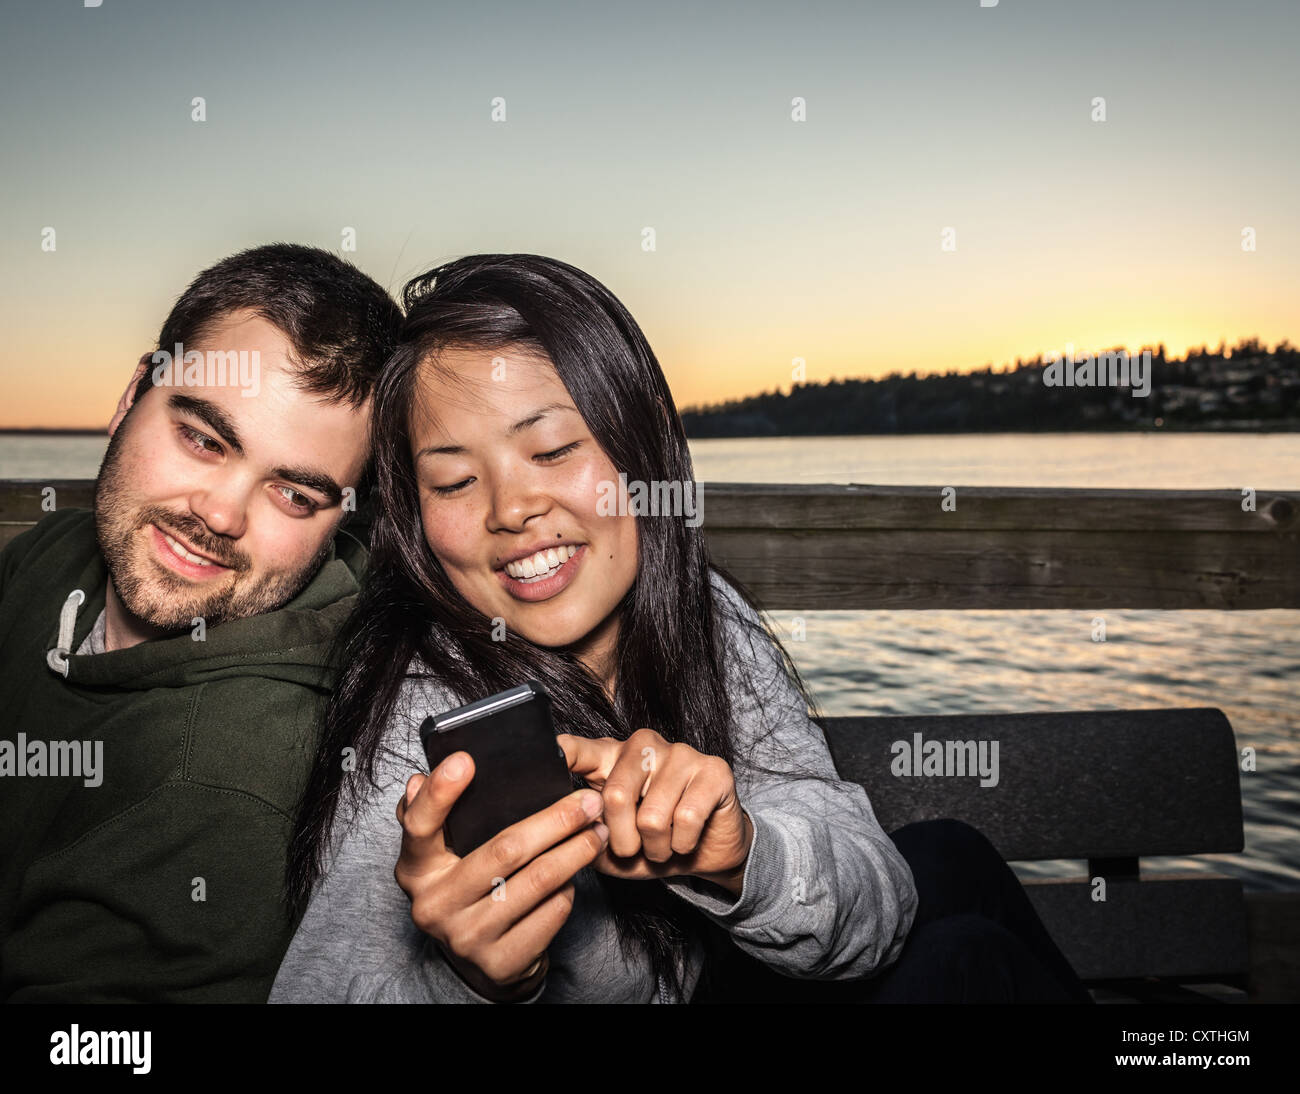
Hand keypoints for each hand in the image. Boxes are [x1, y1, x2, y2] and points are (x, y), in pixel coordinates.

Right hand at [394, 752, 608, 1000]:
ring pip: (538, 882)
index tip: (466, 759)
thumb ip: (434, 816)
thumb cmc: (468, 888)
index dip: (440, 794)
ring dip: (577, 852)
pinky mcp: (500, 962)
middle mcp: (434, 906)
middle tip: (590, 802)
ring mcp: (467, 938)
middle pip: (504, 851)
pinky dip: (571, 888)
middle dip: (556, 821)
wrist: (482, 961)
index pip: (419, 827)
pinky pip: (551, 912)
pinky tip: (578, 873)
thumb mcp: (444, 855)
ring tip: (598, 831)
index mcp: (415, 870)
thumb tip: (418, 780)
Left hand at [557, 728, 753, 896]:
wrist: (708, 850)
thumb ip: (587, 837)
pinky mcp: (713, 770)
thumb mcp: (612, 850)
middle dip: (622, 842)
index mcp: (612, 758)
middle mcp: (644, 745)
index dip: (562, 752)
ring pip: (651, 816)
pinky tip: (686, 839)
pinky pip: (686, 818)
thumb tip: (572, 827)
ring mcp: (681, 753)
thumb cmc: (653, 843)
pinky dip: (683, 844)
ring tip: (663, 845)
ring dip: (656, 848)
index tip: (546, 752)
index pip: (580, 749)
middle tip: (635, 849)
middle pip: (614, 796)